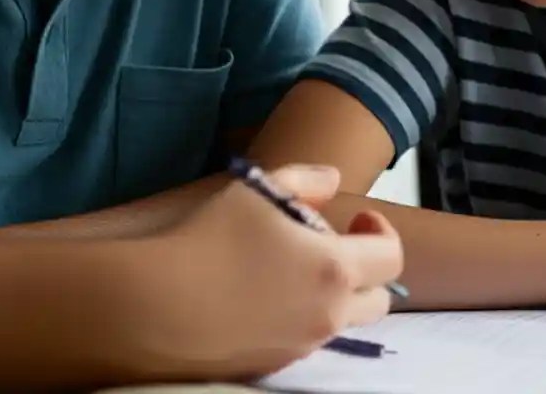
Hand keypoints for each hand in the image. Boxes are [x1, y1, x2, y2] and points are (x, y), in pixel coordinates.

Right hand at [119, 165, 403, 382]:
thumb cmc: (207, 240)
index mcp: (335, 269)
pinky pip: (305, 340)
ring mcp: (302, 346)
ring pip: (341, 322)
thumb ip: (304, 179)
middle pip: (378, 299)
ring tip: (291, 270)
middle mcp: (328, 315)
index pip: (392, 257)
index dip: (381, 232)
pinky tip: (261, 298)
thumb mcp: (255, 191)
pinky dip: (301, 318)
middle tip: (333, 247)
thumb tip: (332, 179)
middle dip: (365, 270)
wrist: (154, 308)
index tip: (357, 218)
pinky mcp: (274, 367)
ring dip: (333, 296)